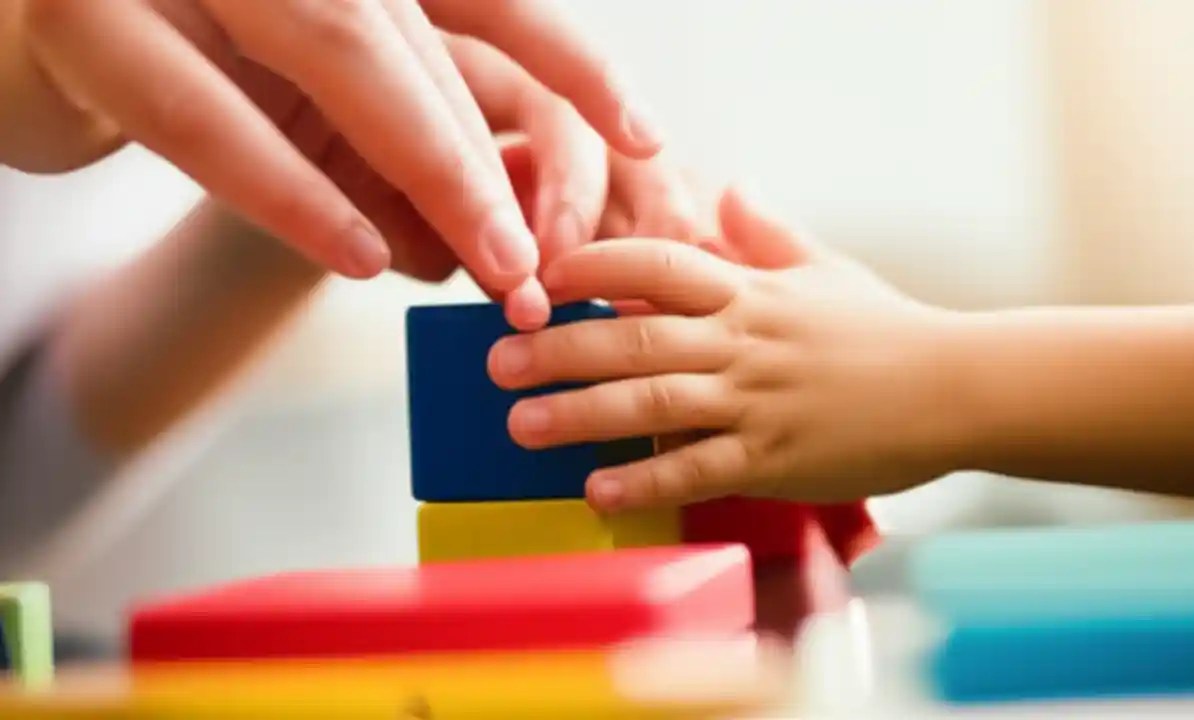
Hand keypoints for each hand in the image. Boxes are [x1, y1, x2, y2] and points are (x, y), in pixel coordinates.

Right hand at [3, 0, 660, 328]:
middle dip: (487, 157)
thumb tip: (490, 236)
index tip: (647, 136)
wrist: (20, 34)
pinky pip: (202, 113)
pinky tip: (358, 256)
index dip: (569, 59)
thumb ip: (392, 130)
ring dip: (426, 167)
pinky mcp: (87, 19)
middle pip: (411, 34)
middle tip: (547, 262)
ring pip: (338, 50)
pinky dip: (288, 186)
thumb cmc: (190, 59)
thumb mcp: (309, 88)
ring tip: (492, 265)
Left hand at [487, 190, 967, 509]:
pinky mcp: (778, 459)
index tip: (544, 275)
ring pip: (655, 404)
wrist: (958, 388)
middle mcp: (746, 342)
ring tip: (522, 425)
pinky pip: (700, 470)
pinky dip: (646, 482)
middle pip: (638, 337)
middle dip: (561, 347)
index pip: (661, 265)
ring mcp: (760, 402)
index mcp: (752, 292)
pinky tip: (597, 491)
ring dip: (581, 414)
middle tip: (500, 359)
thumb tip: (728, 185)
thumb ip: (768, 231)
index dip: (596, 265)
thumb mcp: (826, 267)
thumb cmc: (888, 328)